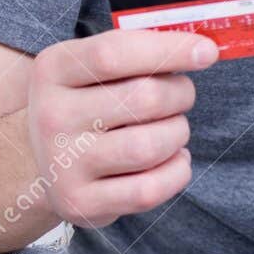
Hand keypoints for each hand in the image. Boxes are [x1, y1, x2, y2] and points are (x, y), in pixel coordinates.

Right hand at [26, 28, 217, 227]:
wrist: (45, 161)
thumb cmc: (88, 102)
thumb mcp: (94, 67)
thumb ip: (140, 52)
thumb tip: (202, 51)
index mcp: (54, 69)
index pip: (114, 53)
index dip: (170, 50)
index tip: (208, 52)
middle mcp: (51, 116)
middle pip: (144, 98)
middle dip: (180, 94)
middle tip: (180, 96)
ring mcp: (63, 164)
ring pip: (150, 146)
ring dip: (178, 133)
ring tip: (172, 129)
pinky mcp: (80, 203)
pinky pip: (149, 189)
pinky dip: (176, 171)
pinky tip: (172, 159)